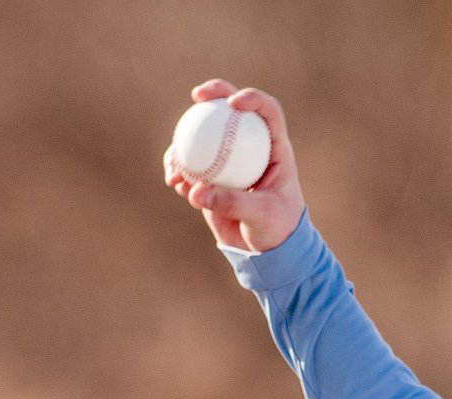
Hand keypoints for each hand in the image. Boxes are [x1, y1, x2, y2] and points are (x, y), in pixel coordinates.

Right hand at [163, 80, 305, 251]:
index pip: (268, 113)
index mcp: (274, 149)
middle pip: (231, 111)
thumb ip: (233, 203)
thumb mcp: (262, 216)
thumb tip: (196, 190)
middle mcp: (250, 148)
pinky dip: (179, 169)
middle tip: (197, 96)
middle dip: (214, 94)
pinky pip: (189, 165)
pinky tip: (174, 182)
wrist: (266, 251)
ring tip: (177, 164)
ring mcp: (228, 160)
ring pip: (204, 136)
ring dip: (186, 141)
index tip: (233, 103)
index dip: (253, 99)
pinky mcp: (210, 176)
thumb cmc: (277, 229)